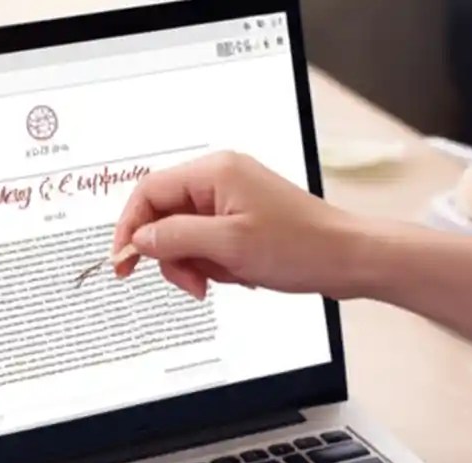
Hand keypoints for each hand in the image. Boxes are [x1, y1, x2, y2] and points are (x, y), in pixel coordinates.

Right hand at [111, 151, 365, 299]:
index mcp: (214, 172)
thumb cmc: (301, 246)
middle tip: (190, 282)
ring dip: (193, 264)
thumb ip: (175, 239)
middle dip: (171, 254)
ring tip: (219, 280)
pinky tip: (235, 273)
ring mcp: (229, 199)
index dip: (130, 228)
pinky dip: (211, 264)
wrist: (347, 258)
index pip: (148, 193)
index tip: (124, 263)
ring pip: (182, 234)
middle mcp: (218, 179)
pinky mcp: (239, 218)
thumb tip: (138, 239)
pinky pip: (204, 242)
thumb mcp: (228, 245)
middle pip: (163, 216)